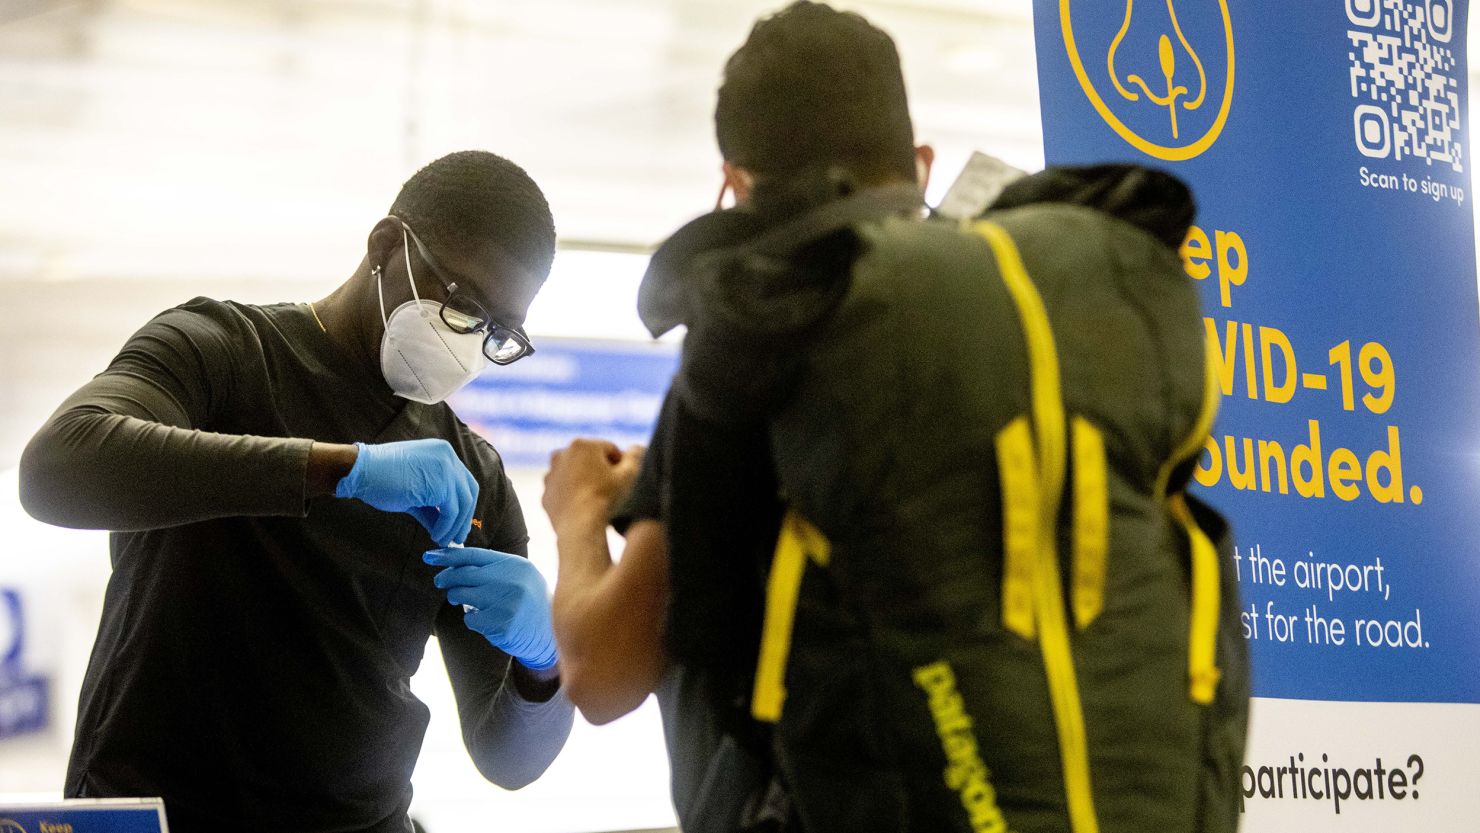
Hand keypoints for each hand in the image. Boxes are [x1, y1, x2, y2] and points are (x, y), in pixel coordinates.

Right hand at [335, 439, 477, 545]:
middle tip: (457, 537)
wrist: (359, 471)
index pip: (464, 481)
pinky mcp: (440, 483)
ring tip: (442, 540)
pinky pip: (451, 511)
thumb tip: (446, 529)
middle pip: (469, 491)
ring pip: (463, 503)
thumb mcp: (414, 491)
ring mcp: (446, 468)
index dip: (463, 505)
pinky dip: (446, 527)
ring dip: (454, 526)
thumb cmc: (380, 480)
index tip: (457, 524)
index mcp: (443, 452)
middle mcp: (448, 456)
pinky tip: (435, 536)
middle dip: (464, 517)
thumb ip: (433, 506)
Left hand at [425, 547, 557, 670]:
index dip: (449, 555)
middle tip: (440, 581)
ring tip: (472, 603)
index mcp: (515, 565)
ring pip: (462, 596)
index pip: (475, 555)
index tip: (431, 556)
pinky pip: (470, 619)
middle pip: (463, 574)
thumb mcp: (520, 576)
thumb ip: (494, 568)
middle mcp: (511, 581)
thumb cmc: (529, 602)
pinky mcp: (501, 624)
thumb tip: (457, 562)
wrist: (549, 634)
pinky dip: (473, 620)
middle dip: (446, 577)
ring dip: (458, 599)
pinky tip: (488, 621)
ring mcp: (506, 603)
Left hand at [541, 439, 644, 533]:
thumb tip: (636, 448)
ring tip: (597, 498)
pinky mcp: (546, 493)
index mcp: (582, 444)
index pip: (609, 449)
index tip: (625, 479)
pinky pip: (564, 491)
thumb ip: (634, 457)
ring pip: (575, 474)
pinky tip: (584, 506)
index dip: (621, 464)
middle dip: (600, 470)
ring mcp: (551, 475)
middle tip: (611, 488)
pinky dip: (572, 495)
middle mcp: (561, 454)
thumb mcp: (629, 475)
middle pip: (589, 459)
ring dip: (585, 480)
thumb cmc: (606, 498)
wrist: (579, 526)